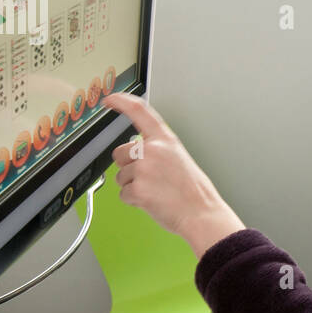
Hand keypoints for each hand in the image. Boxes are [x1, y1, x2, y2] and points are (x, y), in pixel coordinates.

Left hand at [102, 93, 245, 257]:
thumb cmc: (194, 191)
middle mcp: (153, 150)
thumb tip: (135, 153)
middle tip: (149, 178)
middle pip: (119, 153)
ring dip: (133, 185)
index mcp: (166, 140)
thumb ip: (157, 151)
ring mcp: (143, 169)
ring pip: (120, 176)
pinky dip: (134, 200)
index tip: (110, 99)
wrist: (201, 213)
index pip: (140, 111)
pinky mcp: (137, 189)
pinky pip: (124, 194)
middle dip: (127, 166)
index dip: (121, 102)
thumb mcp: (180, 158)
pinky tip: (152, 201)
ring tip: (156, 191)